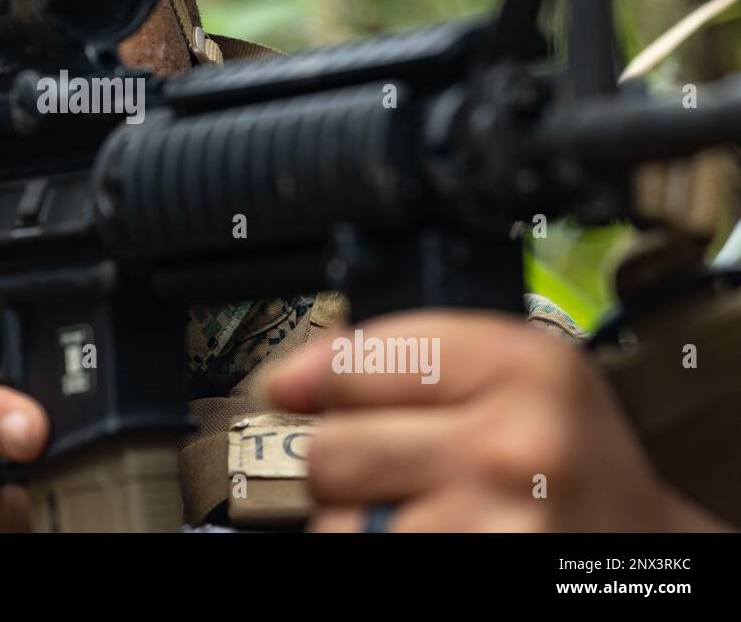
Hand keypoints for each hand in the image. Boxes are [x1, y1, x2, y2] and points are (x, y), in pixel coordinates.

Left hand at [263, 311, 727, 531]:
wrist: (641, 548)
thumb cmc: (564, 462)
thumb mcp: (512, 375)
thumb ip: (400, 355)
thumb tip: (285, 380)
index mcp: (523, 365)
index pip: (349, 364)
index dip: (325, 385)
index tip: (330, 398)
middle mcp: (514, 444)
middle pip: (330, 449)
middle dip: (351, 464)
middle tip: (410, 472)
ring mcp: (498, 524)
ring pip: (337, 521)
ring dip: (363, 521)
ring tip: (431, 512)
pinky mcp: (477, 573)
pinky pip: (362, 559)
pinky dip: (382, 553)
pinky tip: (438, 539)